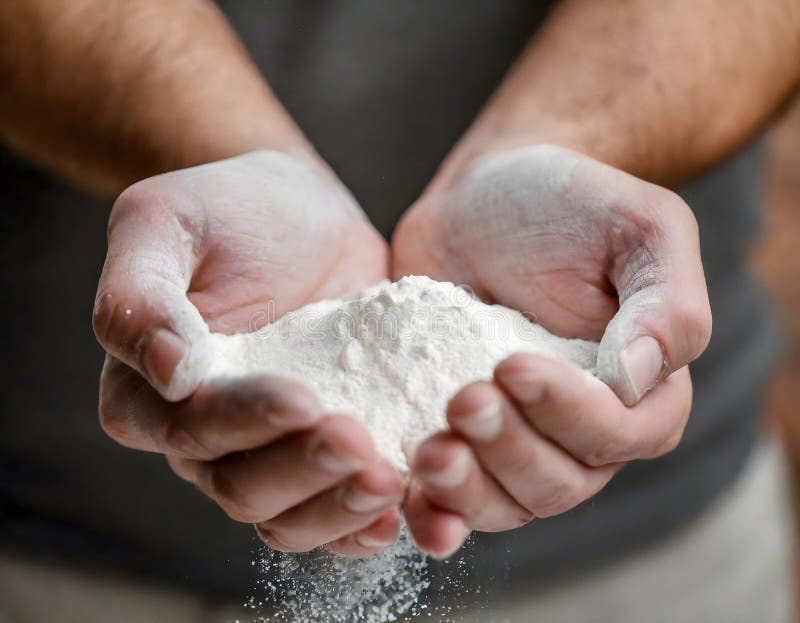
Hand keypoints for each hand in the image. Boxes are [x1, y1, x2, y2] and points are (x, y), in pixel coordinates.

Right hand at [93, 151, 403, 556]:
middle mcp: (206, 435)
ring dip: (338, 508)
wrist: (300, 214)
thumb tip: (166, 371)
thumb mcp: (164, 223)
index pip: (190, 428)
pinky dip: (364, 518)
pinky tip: (402, 509)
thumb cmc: (226, 209)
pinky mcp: (328, 444)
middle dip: (303, 471)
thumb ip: (139, 294)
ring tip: (390, 480)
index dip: (246, 421)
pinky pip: (337, 505)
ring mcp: (271, 447)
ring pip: (289, 514)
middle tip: (360, 442)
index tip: (304, 397)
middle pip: (242, 486)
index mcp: (150, 391)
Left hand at [393, 145, 711, 556]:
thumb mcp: (641, 228)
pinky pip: (450, 494)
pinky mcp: (457, 433)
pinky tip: (406, 494)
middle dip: (508, 452)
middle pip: (558, 482)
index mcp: (640, 389)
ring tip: (428, 450)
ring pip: (504, 501)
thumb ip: (667, 302)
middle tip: (461, 400)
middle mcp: (580, 428)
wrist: (483, 198)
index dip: (570, 415)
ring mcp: (516, 436)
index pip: (623, 435)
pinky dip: (431, 508)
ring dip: (467, 490)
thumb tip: (638, 379)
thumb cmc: (571, 204)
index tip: (510, 366)